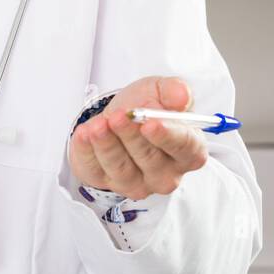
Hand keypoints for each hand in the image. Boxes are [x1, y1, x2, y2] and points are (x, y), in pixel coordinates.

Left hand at [68, 77, 207, 201]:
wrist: (118, 114)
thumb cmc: (146, 106)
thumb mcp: (160, 90)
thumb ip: (173, 90)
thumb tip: (181, 97)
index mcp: (188, 151)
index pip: (185, 149)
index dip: (167, 137)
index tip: (150, 123)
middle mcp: (165, 174)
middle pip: (151, 161)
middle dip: (132, 137)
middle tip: (119, 116)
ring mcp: (136, 183)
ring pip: (122, 170)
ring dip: (108, 146)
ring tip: (98, 125)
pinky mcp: (105, 182)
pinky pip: (95, 171)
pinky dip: (87, 152)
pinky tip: (84, 134)